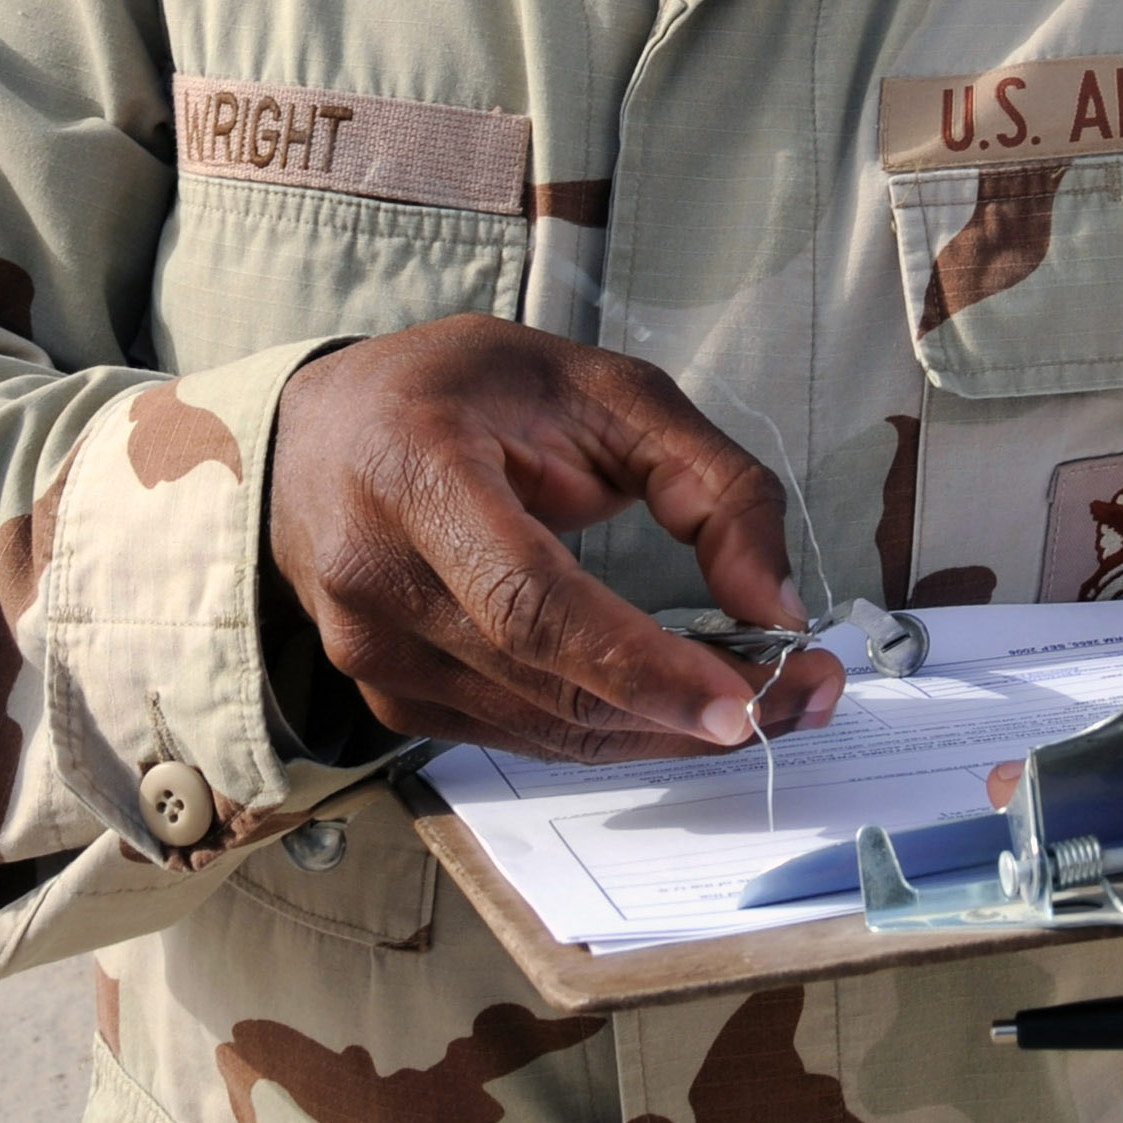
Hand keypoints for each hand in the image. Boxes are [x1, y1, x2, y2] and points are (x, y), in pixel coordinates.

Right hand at [267, 318, 843, 762]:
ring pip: (542, 727)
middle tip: (800, 695)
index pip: (531, 602)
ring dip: (662, 729)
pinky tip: (674, 703)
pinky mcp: (389, 698)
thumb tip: (773, 605)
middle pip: (546, 680)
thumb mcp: (602, 387)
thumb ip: (707, 479)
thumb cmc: (466, 393)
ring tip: (766, 697)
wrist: (322, 434)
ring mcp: (371, 651)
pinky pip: (518, 735)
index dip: (640, 664)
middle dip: (686, 704)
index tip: (744, 698)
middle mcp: (376, 576)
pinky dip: (609, 728)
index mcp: (416, 472)